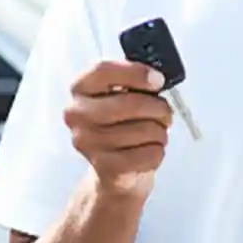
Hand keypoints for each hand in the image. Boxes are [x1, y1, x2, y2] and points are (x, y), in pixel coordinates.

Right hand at [64, 60, 172, 199]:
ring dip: (160, 132)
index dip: (135, 72)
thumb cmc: (121, 126)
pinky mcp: (105, 167)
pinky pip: (149, 154)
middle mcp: (77, 114)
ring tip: (154, 135)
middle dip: (158, 108)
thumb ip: (133, 83)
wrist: (113, 171)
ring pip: (145, 130)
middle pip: (130, 103)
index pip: (103, 71)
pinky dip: (158, 152)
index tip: (158, 80)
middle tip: (165, 113)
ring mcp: (88, 142)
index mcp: (80, 89)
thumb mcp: (121, 97)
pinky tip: (148, 151)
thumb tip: (156, 80)